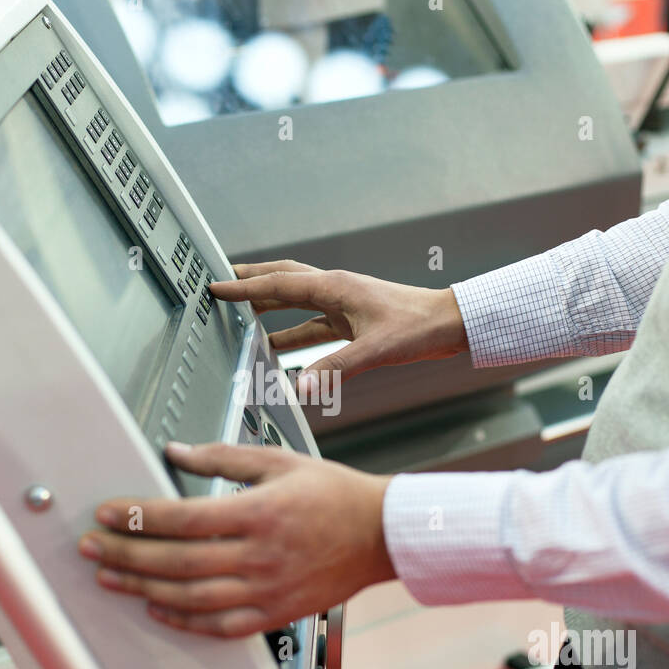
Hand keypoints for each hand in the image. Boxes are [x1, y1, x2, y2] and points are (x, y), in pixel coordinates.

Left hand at [77, 442, 395, 636]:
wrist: (381, 535)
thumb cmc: (335, 495)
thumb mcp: (279, 461)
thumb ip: (223, 456)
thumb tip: (176, 451)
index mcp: (259, 513)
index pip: (183, 518)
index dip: (138, 517)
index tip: (108, 513)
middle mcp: (260, 555)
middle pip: (177, 561)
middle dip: (127, 554)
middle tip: (92, 547)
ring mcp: (268, 589)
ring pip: (192, 598)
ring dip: (144, 588)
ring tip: (110, 577)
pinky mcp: (276, 613)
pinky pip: (221, 626)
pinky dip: (184, 621)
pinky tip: (158, 607)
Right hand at [211, 260, 468, 396]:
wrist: (452, 324)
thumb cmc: (420, 328)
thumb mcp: (373, 350)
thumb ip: (334, 369)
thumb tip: (299, 387)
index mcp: (335, 288)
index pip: (278, 285)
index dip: (244, 288)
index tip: (217, 287)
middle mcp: (336, 290)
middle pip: (282, 281)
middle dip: (250, 282)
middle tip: (222, 284)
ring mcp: (343, 304)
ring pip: (295, 302)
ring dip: (268, 308)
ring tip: (240, 317)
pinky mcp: (352, 321)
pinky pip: (311, 323)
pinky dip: (290, 331)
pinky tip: (279, 347)